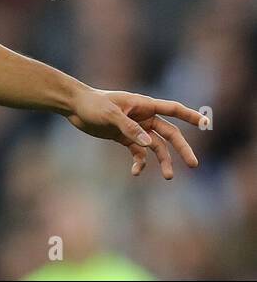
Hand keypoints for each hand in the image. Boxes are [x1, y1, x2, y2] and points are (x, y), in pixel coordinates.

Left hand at [66, 88, 206, 178]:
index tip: (207, 123)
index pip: (173, 109)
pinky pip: (139, 152)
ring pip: (156, 146)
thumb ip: (129, 128)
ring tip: (168, 176)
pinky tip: (136, 172)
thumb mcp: (109, 115)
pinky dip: (140, 162)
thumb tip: (148, 144)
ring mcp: (135, 128)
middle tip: (194, 164)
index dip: (191, 116)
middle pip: (170, 133)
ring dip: (163, 161)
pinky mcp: (125, 137)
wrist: (74, 106)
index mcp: (144, 105)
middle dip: (182, 149)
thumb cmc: (92, 104)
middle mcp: (144, 117)